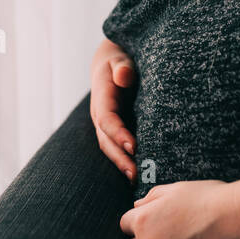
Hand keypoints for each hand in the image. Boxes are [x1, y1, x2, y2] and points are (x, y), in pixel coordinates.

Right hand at [89, 38, 137, 178]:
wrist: (111, 64)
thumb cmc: (119, 61)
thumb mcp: (119, 58)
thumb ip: (122, 67)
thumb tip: (123, 76)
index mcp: (102, 98)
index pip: (107, 119)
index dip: (118, 134)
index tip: (133, 147)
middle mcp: (100, 115)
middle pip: (106, 141)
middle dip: (120, 158)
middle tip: (136, 174)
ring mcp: (105, 125)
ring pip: (110, 148)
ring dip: (121, 164)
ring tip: (137, 180)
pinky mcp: (115, 130)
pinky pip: (117, 148)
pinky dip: (125, 161)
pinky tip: (139, 175)